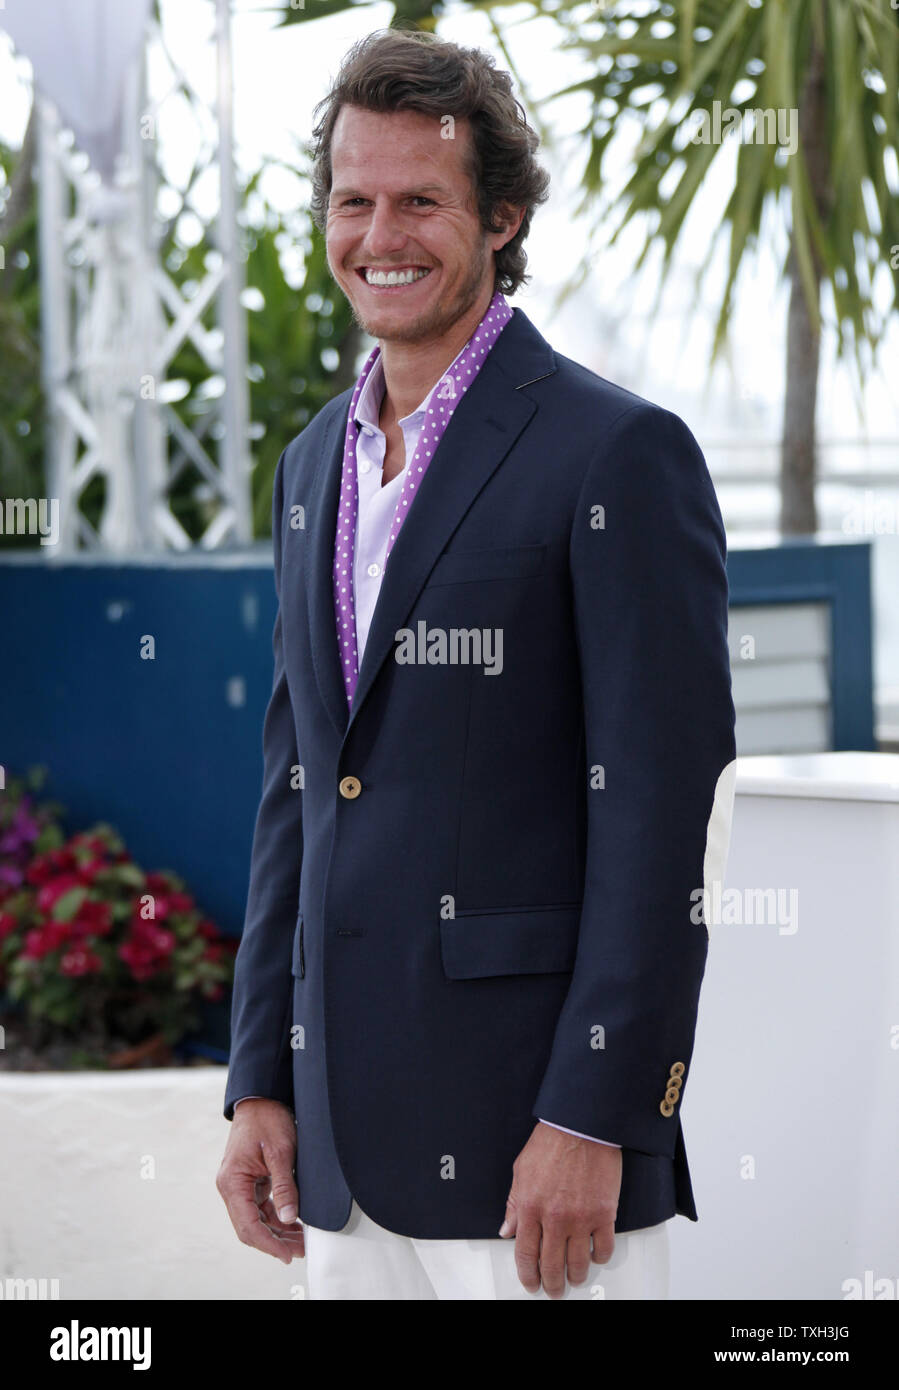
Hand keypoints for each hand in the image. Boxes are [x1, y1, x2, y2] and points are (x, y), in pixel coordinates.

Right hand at [216, 1099, 304, 1264]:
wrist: (261, 1097)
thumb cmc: (267, 1119)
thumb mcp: (280, 1152)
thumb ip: (285, 1186)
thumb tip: (290, 1218)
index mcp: (232, 1182)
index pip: (248, 1225)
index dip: (268, 1243)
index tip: (288, 1254)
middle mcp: (231, 1186)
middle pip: (250, 1226)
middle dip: (275, 1241)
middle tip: (300, 1250)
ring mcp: (240, 1184)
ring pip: (256, 1219)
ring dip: (277, 1231)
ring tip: (301, 1240)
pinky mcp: (250, 1180)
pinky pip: (261, 1206)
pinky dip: (276, 1216)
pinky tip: (294, 1223)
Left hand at [500, 1121, 621, 1297]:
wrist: (581, 1126)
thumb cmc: (552, 1142)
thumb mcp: (521, 1170)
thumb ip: (513, 1203)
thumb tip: (507, 1228)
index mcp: (530, 1207)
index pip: (525, 1254)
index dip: (527, 1274)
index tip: (531, 1282)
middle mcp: (554, 1217)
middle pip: (551, 1265)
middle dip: (551, 1283)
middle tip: (553, 1289)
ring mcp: (580, 1218)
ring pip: (578, 1263)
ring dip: (575, 1276)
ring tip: (573, 1278)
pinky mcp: (604, 1214)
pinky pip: (603, 1247)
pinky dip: (599, 1257)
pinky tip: (595, 1256)